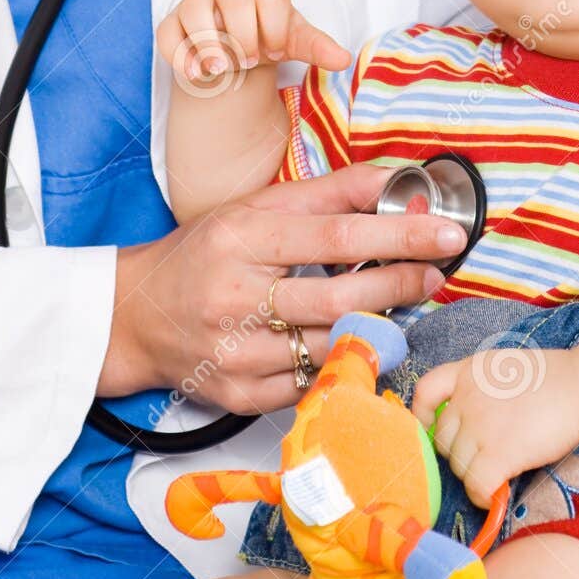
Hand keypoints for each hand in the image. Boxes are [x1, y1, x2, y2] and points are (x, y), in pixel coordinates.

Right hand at [96, 161, 468, 413]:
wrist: (134, 316)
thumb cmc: (204, 254)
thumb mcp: (256, 208)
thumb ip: (329, 194)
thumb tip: (398, 183)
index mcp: (241, 240)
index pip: (337, 237)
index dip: (399, 235)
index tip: (445, 234)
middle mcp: (235, 298)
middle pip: (341, 299)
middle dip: (399, 285)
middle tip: (434, 273)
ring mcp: (237, 353)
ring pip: (333, 346)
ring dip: (378, 326)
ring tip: (398, 305)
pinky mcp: (240, 396)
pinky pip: (314, 383)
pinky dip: (342, 362)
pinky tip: (353, 342)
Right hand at [156, 0, 350, 84]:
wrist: (234, 50)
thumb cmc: (265, 38)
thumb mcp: (292, 42)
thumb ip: (316, 48)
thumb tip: (344, 59)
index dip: (276, 28)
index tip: (278, 55)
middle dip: (244, 33)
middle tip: (251, 62)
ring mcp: (196, 4)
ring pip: (194, 7)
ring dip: (209, 40)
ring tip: (221, 69)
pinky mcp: (172, 25)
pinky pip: (167, 33)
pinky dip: (179, 54)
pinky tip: (197, 76)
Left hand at [411, 346, 578, 508]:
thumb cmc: (552, 379)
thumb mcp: (504, 368)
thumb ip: (479, 386)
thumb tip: (466, 415)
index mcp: (468, 371)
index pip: (425, 391)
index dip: (421, 415)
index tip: (432, 429)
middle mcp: (467, 398)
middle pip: (444, 439)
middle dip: (459, 452)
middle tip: (486, 454)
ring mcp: (480, 426)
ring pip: (459, 466)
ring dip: (473, 474)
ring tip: (497, 470)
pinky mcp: (499, 453)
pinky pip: (475, 485)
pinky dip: (481, 495)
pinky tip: (495, 491)